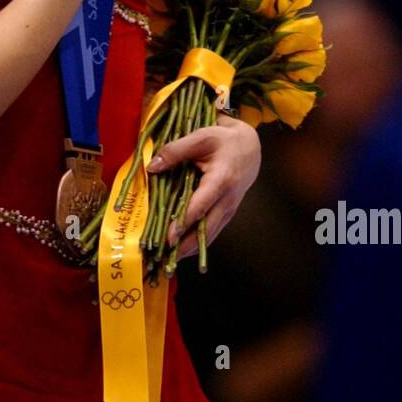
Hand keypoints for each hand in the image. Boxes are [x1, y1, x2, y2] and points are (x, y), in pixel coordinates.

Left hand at [146, 115, 261, 260]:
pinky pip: (210, 233)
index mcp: (221, 180)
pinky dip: (195, 245)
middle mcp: (227, 200)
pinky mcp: (225, 215)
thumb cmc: (224, 141)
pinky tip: (179, 254)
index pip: (201, 205)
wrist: (249, 149)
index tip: (169, 237)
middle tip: (164, 260)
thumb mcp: (201, 137)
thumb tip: (152, 167)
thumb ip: (175, 150)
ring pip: (209, 236)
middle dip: (185, 247)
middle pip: (206, 229)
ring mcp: (228, 210)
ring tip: (167, 265)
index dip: (184, 222)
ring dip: (189, 251)